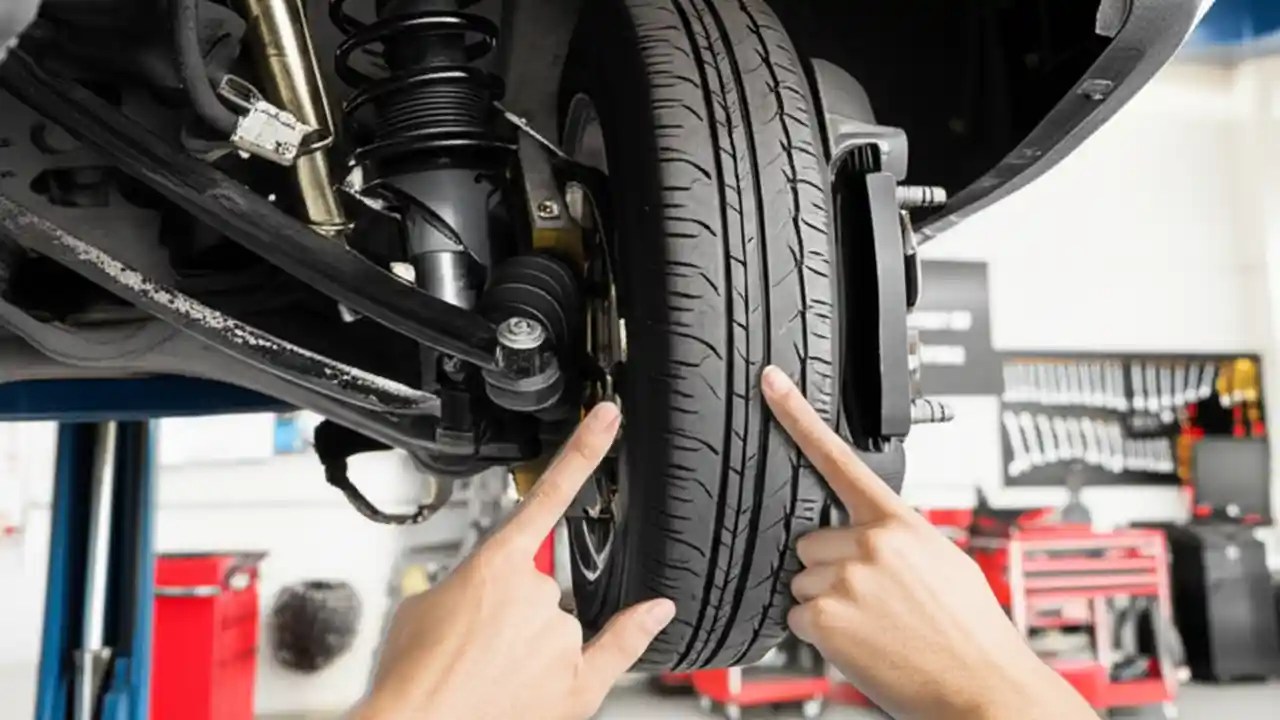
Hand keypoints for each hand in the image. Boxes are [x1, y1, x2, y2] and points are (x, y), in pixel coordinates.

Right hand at [353, 403, 675, 719]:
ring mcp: (561, 638)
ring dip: (525, 648)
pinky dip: (634, 629)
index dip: (583, 452)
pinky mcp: (577, 683)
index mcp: (496, 566)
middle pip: (536, 590)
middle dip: (506, 615)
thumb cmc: (411, 679)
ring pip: (555, 628)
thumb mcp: (418, 608)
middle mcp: (539, 597)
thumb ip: (460, 588)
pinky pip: (616, 647)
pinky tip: (653, 613)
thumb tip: (474, 603)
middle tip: (470, 647)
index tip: (608, 420)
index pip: (547, 495)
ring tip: (484, 677)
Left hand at [761, 368, 1094, 719]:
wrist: (985, 688)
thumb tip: (872, 538)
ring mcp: (845, 579)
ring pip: (803, 582)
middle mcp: (869, 543)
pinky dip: (822, 636)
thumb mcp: (944, 563)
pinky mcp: (826, 618)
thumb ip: (900, 539)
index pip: (839, 457)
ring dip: (828, 604)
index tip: (770, 383)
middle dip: (832, 568)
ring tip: (875, 625)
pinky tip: (862, 644)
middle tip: (874, 600)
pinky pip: (799, 618)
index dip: (797, 415)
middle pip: (811, 542)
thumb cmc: (971, 634)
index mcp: (900, 522)